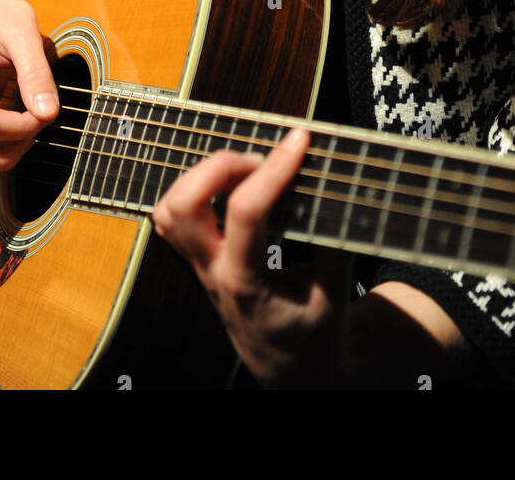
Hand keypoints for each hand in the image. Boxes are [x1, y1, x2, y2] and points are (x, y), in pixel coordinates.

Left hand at [151, 126, 353, 387]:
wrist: (290, 374)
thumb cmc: (313, 338)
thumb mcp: (334, 296)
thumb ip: (337, 243)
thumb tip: (346, 188)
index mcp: (246, 284)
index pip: (246, 212)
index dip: (274, 168)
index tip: (301, 140)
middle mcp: (212, 273)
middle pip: (183, 205)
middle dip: (222, 166)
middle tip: (265, 159)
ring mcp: (198, 268)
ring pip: (168, 209)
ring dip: (202, 176)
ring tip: (247, 170)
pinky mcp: (196, 262)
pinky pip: (172, 217)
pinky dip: (194, 189)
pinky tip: (231, 186)